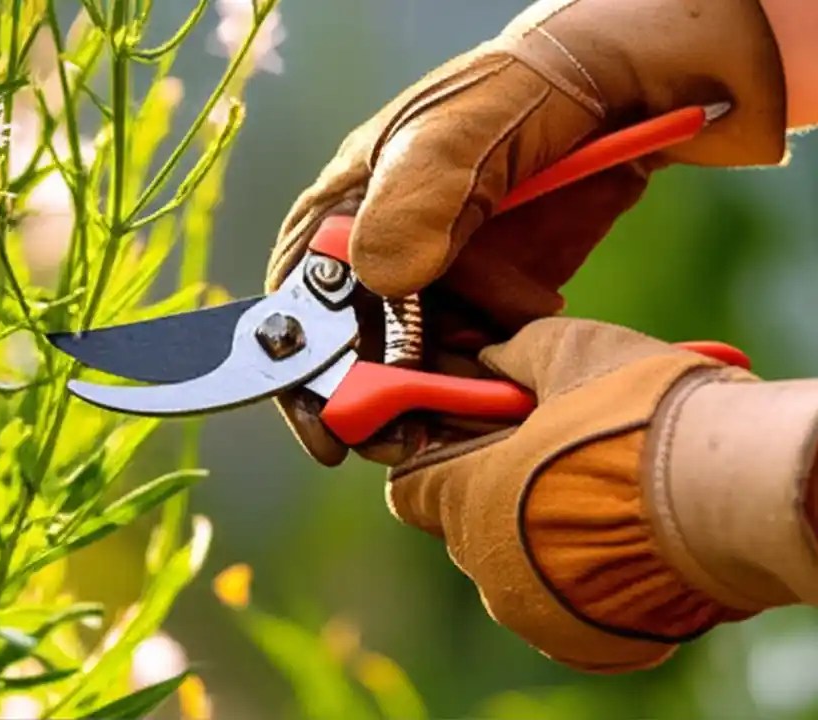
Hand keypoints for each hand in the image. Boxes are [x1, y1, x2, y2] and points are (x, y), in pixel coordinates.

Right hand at [268, 0, 788, 465]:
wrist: (639, 87)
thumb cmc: (533, 85)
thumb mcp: (464, 129)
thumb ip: (419, 196)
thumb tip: (382, 277)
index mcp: (352, 202)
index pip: (303, 295)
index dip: (303, 367)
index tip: (324, 427)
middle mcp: (389, 248)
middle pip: (357, 345)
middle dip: (375, 400)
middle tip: (401, 444)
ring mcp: (446, 276)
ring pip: (420, 364)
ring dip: (441, 402)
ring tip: (474, 424)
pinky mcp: (501, 298)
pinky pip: (481, 361)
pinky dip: (493, 388)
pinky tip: (513, 399)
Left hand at [389, 318, 817, 671]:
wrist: (737, 495)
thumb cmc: (641, 417)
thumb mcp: (572, 351)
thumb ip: (516, 352)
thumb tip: (494, 355)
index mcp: (466, 499)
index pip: (409, 486)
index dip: (435, 457)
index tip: (472, 436)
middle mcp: (487, 566)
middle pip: (467, 526)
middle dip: (498, 490)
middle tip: (551, 455)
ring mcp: (534, 612)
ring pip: (517, 567)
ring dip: (541, 533)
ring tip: (600, 493)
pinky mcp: (584, 642)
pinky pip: (562, 605)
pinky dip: (581, 576)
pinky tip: (624, 538)